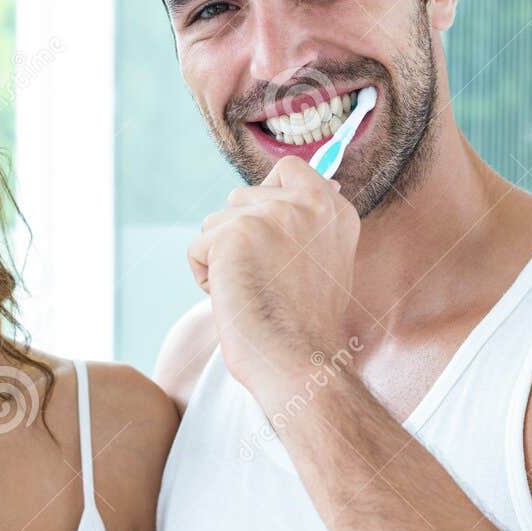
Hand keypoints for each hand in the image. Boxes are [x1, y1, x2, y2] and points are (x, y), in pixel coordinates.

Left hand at [188, 155, 359, 403]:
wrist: (299, 360)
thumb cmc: (305, 325)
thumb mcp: (324, 261)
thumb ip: (307, 224)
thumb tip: (296, 185)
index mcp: (334, 209)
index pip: (288, 169)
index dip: (267, 199)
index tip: (269, 239)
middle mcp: (308, 203)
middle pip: (241, 197)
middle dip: (239, 237)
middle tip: (266, 280)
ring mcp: (272, 213)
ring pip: (215, 222)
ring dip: (221, 259)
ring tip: (251, 291)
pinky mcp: (236, 232)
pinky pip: (197, 248)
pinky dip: (205, 277)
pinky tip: (234, 298)